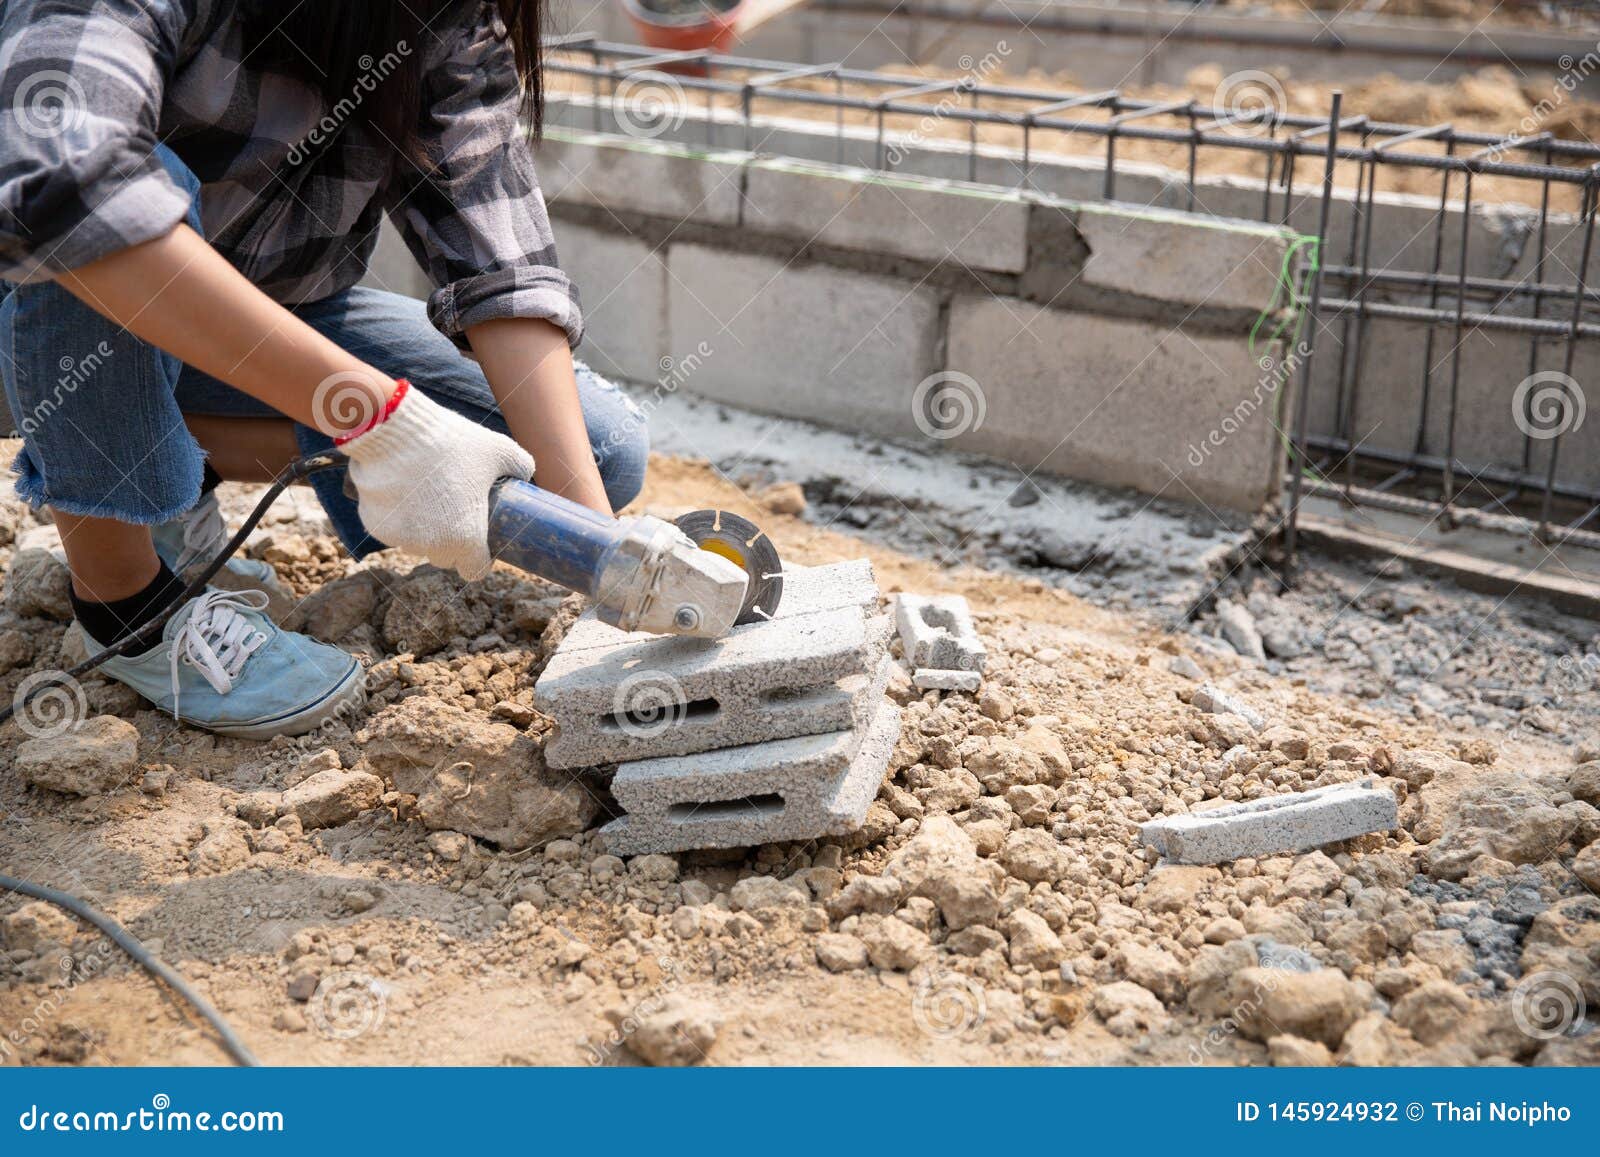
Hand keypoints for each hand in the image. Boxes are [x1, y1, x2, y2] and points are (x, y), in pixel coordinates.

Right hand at [338, 382, 533, 579]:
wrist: (394, 429)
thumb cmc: (452, 442)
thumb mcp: (499, 450)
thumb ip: (520, 466)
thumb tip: (526, 474)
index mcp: (465, 539)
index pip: (475, 571)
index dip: (480, 558)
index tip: (481, 542)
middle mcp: (431, 547)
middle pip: (445, 557)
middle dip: (452, 541)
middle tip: (455, 511)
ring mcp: (399, 539)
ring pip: (417, 543)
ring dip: (423, 530)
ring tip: (428, 494)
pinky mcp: (374, 525)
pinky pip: (392, 529)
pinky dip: (398, 517)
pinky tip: (403, 489)